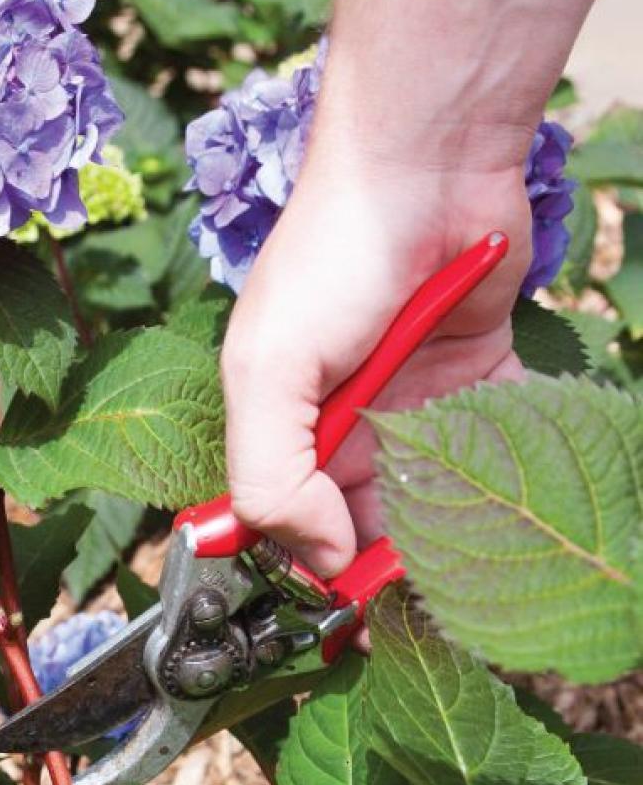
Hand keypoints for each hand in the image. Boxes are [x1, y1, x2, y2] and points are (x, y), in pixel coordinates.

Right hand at [220, 151, 532, 578]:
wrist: (426, 165)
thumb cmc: (330, 260)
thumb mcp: (267, 372)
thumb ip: (270, 475)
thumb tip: (317, 556)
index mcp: (283, 428)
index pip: (290, 526)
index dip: (315, 573)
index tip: (348, 619)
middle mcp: (347, 425)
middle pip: (365, 523)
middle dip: (391, 566)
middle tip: (422, 605)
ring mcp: (415, 406)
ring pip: (434, 497)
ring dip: (452, 533)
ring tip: (472, 567)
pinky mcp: (482, 380)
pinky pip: (498, 446)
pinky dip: (509, 475)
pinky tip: (518, 510)